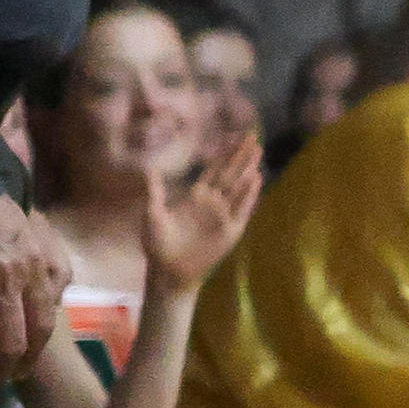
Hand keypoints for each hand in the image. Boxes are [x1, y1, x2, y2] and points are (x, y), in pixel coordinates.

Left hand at [138, 131, 263, 297]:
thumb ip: (155, 191)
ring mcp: (224, 215)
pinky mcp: (231, 230)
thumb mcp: (152, 213)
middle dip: (242, 156)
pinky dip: (249, 194)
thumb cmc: (158, 243)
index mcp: (197, 196)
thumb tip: (150, 167)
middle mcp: (214, 202)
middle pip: (231, 173)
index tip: (236, 137)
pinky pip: (242, 209)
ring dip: (249, 170)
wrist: (168, 270)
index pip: (215, 169)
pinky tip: (256, 180)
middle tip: (254, 137)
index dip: (226, 153)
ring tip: (258, 153)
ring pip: (239, 187)